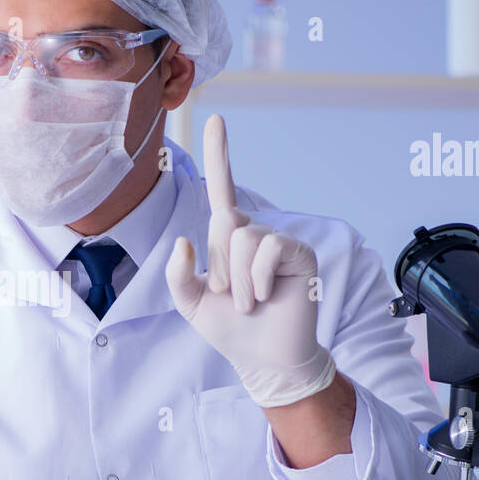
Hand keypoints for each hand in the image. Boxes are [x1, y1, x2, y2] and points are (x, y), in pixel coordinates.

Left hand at [165, 115, 336, 407]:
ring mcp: (279, 241)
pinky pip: (267, 249)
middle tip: (236, 298)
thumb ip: (178, 275)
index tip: (217, 120)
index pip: (223, 190)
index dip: (219, 154)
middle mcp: (255, 232)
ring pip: (242, 239)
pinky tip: (268, 297)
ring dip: (239, 281)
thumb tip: (184, 241)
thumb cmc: (232, 330)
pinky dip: (259, 279)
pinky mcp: (299, 254)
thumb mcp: (192, 303)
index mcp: (229, 239)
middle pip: (224, 224)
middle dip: (221, 268)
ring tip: (252, 302)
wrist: (265, 360)